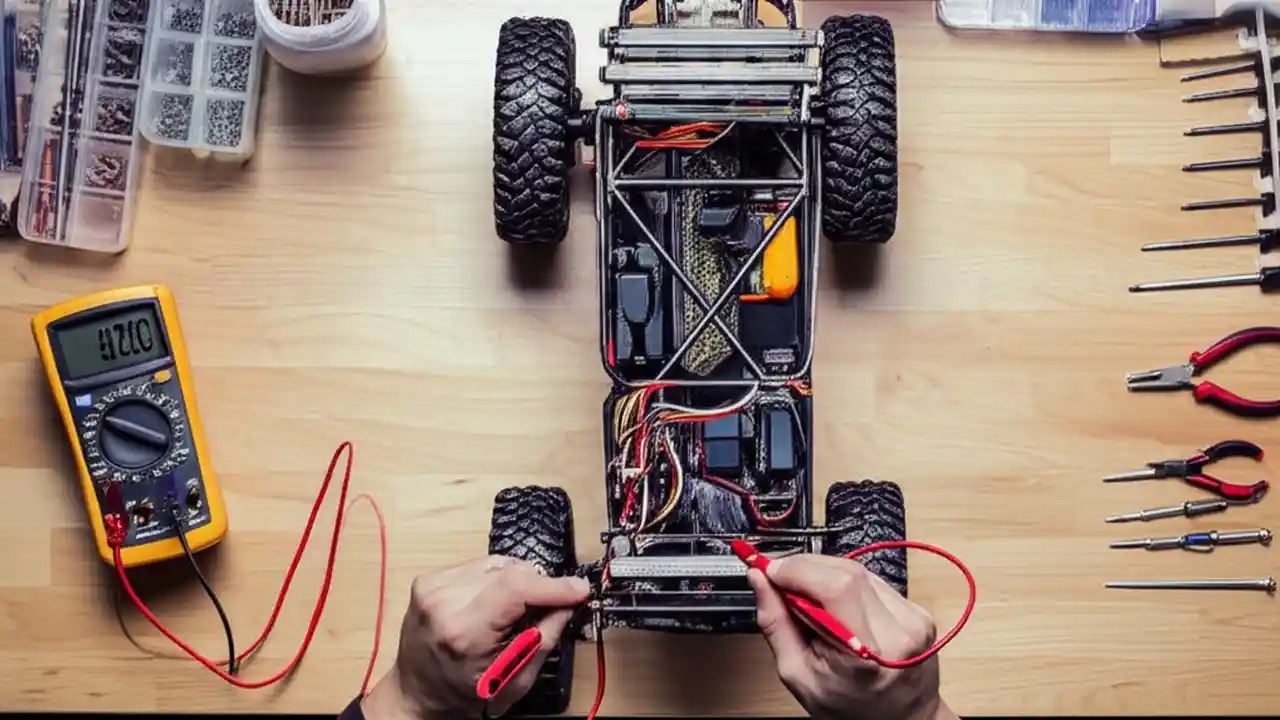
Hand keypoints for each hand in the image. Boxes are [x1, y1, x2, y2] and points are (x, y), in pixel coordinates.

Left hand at [362, 555, 589, 719]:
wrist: (417, 695)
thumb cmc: (465, 693)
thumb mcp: (515, 678)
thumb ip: (546, 635)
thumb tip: (569, 600)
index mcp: (463, 632)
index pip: (516, 587)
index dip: (553, 585)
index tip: (579, 589)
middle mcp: (443, 602)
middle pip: (510, 570)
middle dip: (538, 586)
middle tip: (548, 608)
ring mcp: (431, 587)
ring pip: (496, 562)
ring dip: (516, 581)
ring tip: (514, 610)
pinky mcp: (427, 579)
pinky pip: (478, 565)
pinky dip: (495, 580)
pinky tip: (493, 602)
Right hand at [747, 555, 955, 719]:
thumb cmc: (850, 709)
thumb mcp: (798, 675)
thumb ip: (775, 623)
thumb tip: (758, 579)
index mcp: (866, 654)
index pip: (834, 586)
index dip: (797, 570)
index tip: (769, 570)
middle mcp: (896, 631)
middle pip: (845, 571)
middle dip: (805, 568)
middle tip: (782, 581)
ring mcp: (911, 618)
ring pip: (858, 570)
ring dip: (825, 574)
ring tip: (811, 600)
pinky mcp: (916, 610)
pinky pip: (872, 580)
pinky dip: (847, 584)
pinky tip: (838, 605)